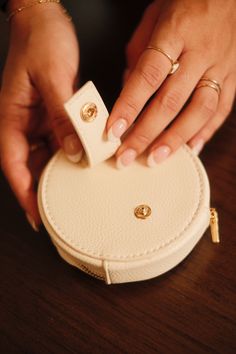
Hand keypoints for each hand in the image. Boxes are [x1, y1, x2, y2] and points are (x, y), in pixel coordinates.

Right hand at [0, 1, 80, 228]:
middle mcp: (24, 122)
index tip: (36, 215)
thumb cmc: (41, 41)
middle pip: (32, 164)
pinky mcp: (54, 113)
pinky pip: (63, 138)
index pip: (14, 163)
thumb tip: (74, 151)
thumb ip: (63, 116)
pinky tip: (87, 157)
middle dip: (46, 187)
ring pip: (50, 153)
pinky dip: (74, 149)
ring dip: (63, 169)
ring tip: (79, 188)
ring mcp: (39, 119)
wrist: (46, 20)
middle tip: (64, 208)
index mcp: (12, 116)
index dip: (24, 191)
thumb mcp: (53, 78)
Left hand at [107, 0, 235, 167]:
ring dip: (175, 139)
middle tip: (126, 156)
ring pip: (199, 110)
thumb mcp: (153, 18)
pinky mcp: (234, 76)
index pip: (148, 75)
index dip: (130, 105)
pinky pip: (222, 110)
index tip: (113, 129)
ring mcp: (221, 66)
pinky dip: (205, 132)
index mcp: (175, 32)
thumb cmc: (185, 3)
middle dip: (146, 133)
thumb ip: (138, 56)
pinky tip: (190, 149)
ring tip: (155, 160)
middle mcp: (200, 52)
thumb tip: (127, 92)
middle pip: (171, 100)